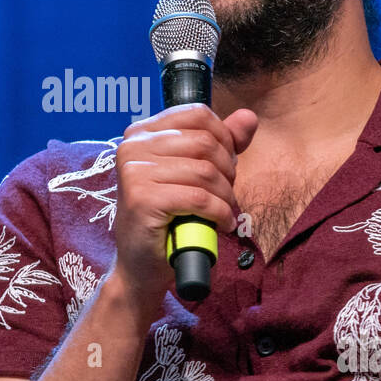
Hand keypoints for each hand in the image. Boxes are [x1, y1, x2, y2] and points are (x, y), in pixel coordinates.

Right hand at [111, 103, 258, 319]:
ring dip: (225, 196)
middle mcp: (132, 147)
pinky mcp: (142, 199)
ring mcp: (134, 172)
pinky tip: (221, 224)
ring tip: (223, 211)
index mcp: (141, 133)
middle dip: (227, 171)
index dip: (223, 138)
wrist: (142, 265)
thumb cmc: (168, 218)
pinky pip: (199, 198)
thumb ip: (221, 143)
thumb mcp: (195, 174)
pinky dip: (219, 213)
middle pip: (204, 142)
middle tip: (225, 194)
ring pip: (205, 172)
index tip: (225, 166)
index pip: (197, 114)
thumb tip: (248, 117)